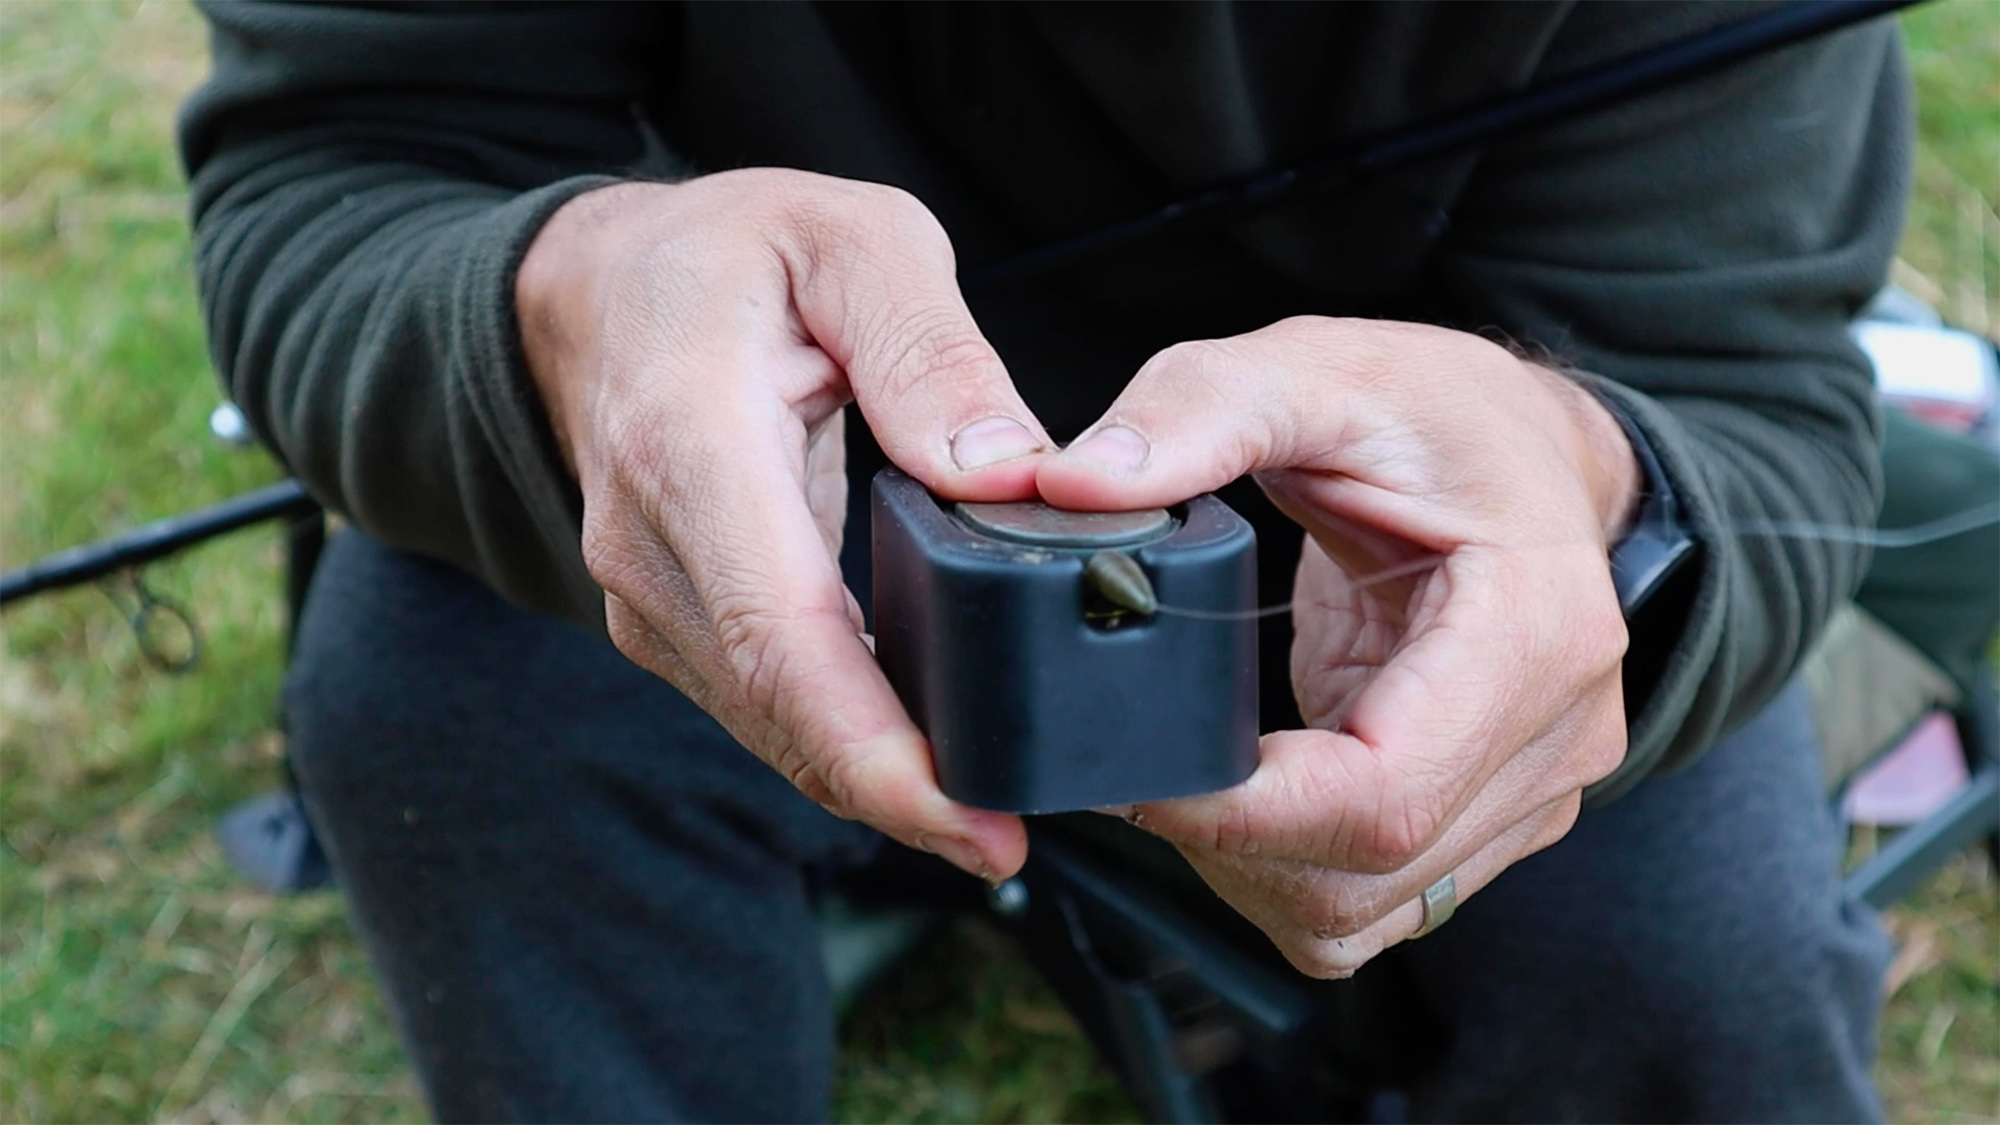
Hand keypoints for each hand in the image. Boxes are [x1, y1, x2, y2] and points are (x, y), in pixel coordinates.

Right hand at [517, 170, 1052, 879]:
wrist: (601, 291)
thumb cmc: (731, 256)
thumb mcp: (853, 243)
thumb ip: (931, 351)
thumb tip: (1009, 472)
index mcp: (691, 441)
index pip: (779, 631)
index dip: (874, 745)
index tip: (969, 815)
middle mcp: (649, 541)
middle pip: (776, 707)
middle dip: (894, 794)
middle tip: (1011, 839)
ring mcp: (647, 593)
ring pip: (767, 724)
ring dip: (872, 782)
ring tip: (988, 815)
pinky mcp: (670, 622)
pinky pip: (762, 704)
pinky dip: (842, 744)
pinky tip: (923, 764)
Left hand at [1038, 317, 1640, 976]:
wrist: (1533, 453)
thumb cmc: (1439, 413)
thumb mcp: (1319, 369)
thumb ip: (1197, 411)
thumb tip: (1073, 487)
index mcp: (1536, 628)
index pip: (1384, 791)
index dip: (1240, 812)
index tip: (1132, 777)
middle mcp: (1556, 737)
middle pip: (1364, 873)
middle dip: (1218, 841)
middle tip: (1126, 762)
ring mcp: (1530, 795)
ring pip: (1360, 914)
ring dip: (1240, 871)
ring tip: (1181, 773)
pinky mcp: (1486, 823)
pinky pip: (1370, 907)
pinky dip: (1278, 876)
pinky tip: (1238, 799)